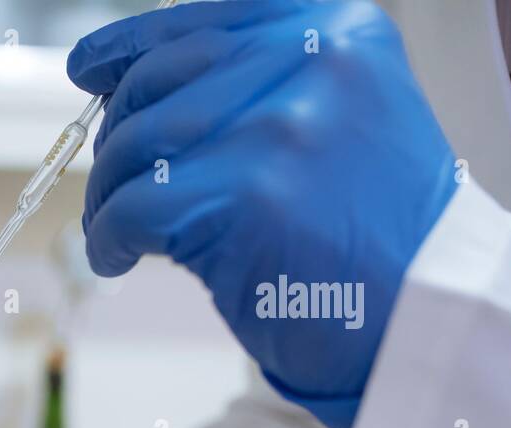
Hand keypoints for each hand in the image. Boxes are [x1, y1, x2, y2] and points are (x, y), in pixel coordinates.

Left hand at [68, 0, 457, 427]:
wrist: (422, 314)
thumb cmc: (369, 233)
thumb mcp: (338, 121)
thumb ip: (254, 87)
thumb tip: (126, 81)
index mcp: (335, 29)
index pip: (203, 21)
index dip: (130, 48)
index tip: (87, 69)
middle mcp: (310, 61)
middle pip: (155, 84)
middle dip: (115, 141)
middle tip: (112, 186)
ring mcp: (277, 127)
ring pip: (133, 148)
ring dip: (108, 198)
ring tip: (116, 233)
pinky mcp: (243, 197)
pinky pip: (131, 209)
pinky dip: (108, 239)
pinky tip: (117, 258)